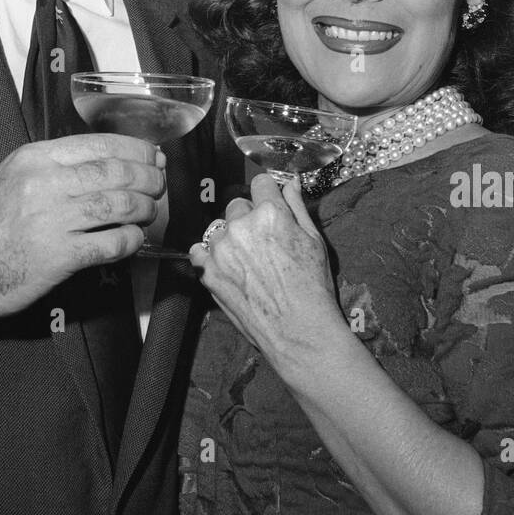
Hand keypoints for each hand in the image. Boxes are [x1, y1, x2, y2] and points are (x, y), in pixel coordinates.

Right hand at [0, 134, 164, 335]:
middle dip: (148, 178)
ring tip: (149, 212)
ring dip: (145, 209)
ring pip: (120, 206)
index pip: (100, 144)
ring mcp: (53, 220)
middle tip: (158, 185)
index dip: (136, 150)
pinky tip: (134, 241)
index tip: (152, 157)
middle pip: (117, 173)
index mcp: (36, 158)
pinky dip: (131, 241)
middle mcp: (46, 183)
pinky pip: (111, 244)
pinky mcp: (59, 257)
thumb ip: (55, 165)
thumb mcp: (13, 176)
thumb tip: (108, 161)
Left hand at [188, 174, 343, 366]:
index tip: (270, 205)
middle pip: (238, 206)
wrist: (299, 332)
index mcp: (270, 213)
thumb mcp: (314, 241)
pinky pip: (199, 251)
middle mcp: (241, 226)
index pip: (260, 183)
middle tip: (264, 243)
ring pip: (220, 228)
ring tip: (249, 263)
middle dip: (249, 219)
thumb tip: (289, 183)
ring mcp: (221, 249)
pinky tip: (228, 268)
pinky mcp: (208, 272)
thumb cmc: (313, 288)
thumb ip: (298, 207)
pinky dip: (209, 257)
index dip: (267, 195)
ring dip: (230, 238)